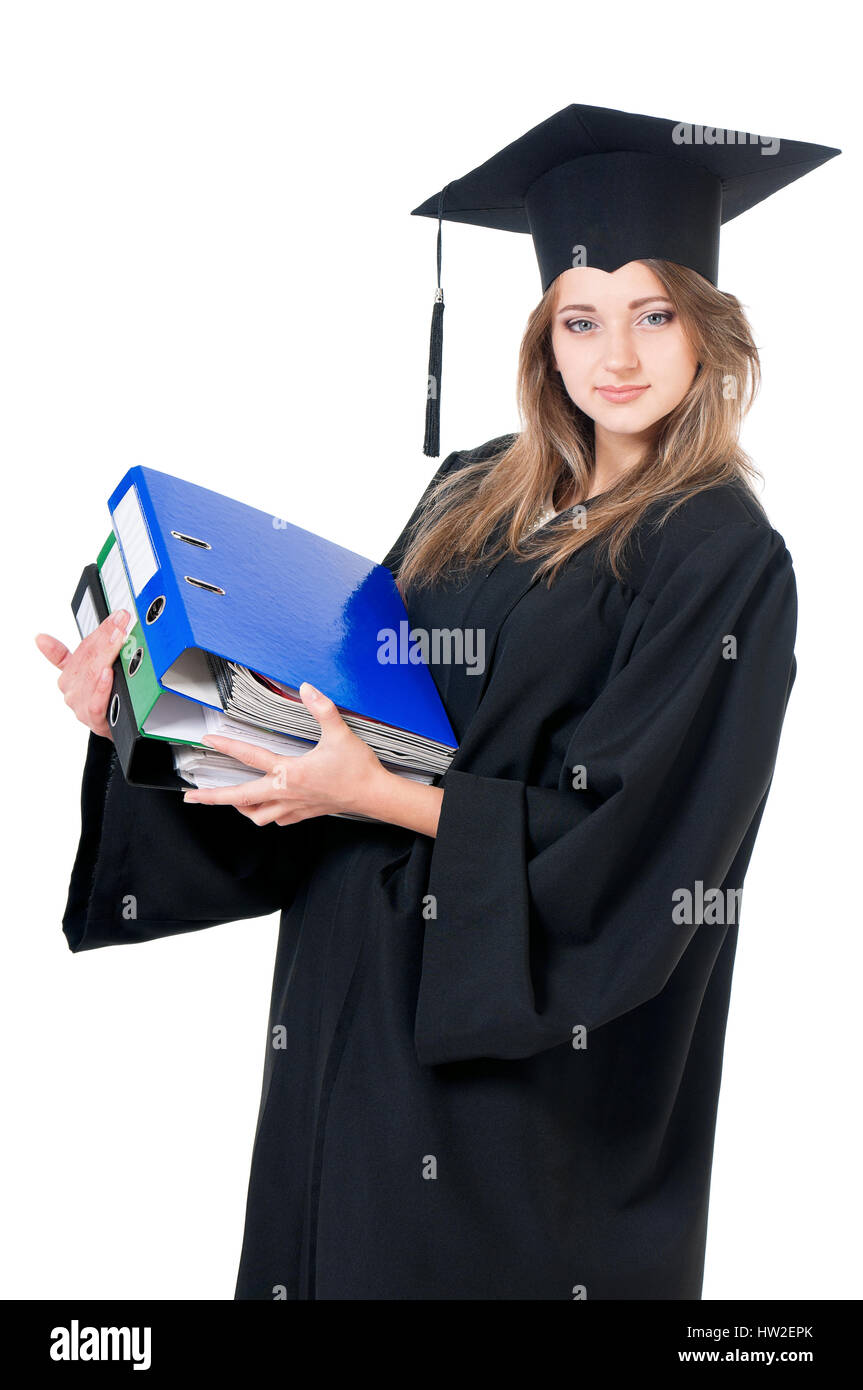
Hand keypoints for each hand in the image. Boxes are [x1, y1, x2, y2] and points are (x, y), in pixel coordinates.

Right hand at [36, 612, 130, 739]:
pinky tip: (107, 674)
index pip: (85, 647)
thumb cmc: (100, 697)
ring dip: (106, 656)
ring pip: (93, 677)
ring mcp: (81, 704)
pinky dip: (102, 686)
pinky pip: (96, 701)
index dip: (103, 630)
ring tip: (116, 640)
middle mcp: (71, 688)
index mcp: (68, 674)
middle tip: (122, 623)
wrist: (114, 728)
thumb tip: (39, 638)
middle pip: (90, 658)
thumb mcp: (86, 673)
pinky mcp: (94, 719)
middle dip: (107, 638)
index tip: (118, 616)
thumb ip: (67, 655)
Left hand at [183, 682, 389, 824]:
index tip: (208, 740)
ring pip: (256, 816)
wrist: (374, 796)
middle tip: (193, 796)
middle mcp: (285, 793)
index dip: (227, 746)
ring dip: (240, 809)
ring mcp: (293, 807)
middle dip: (212, 797)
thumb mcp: (339, 734)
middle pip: (240, 798)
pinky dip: (265, 815)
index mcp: (289, 772)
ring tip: (230, 801)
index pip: (250, 756)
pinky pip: (276, 821)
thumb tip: (307, 688)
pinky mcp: (303, 815)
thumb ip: (322, 709)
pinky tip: (266, 808)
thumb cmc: (357, 768)